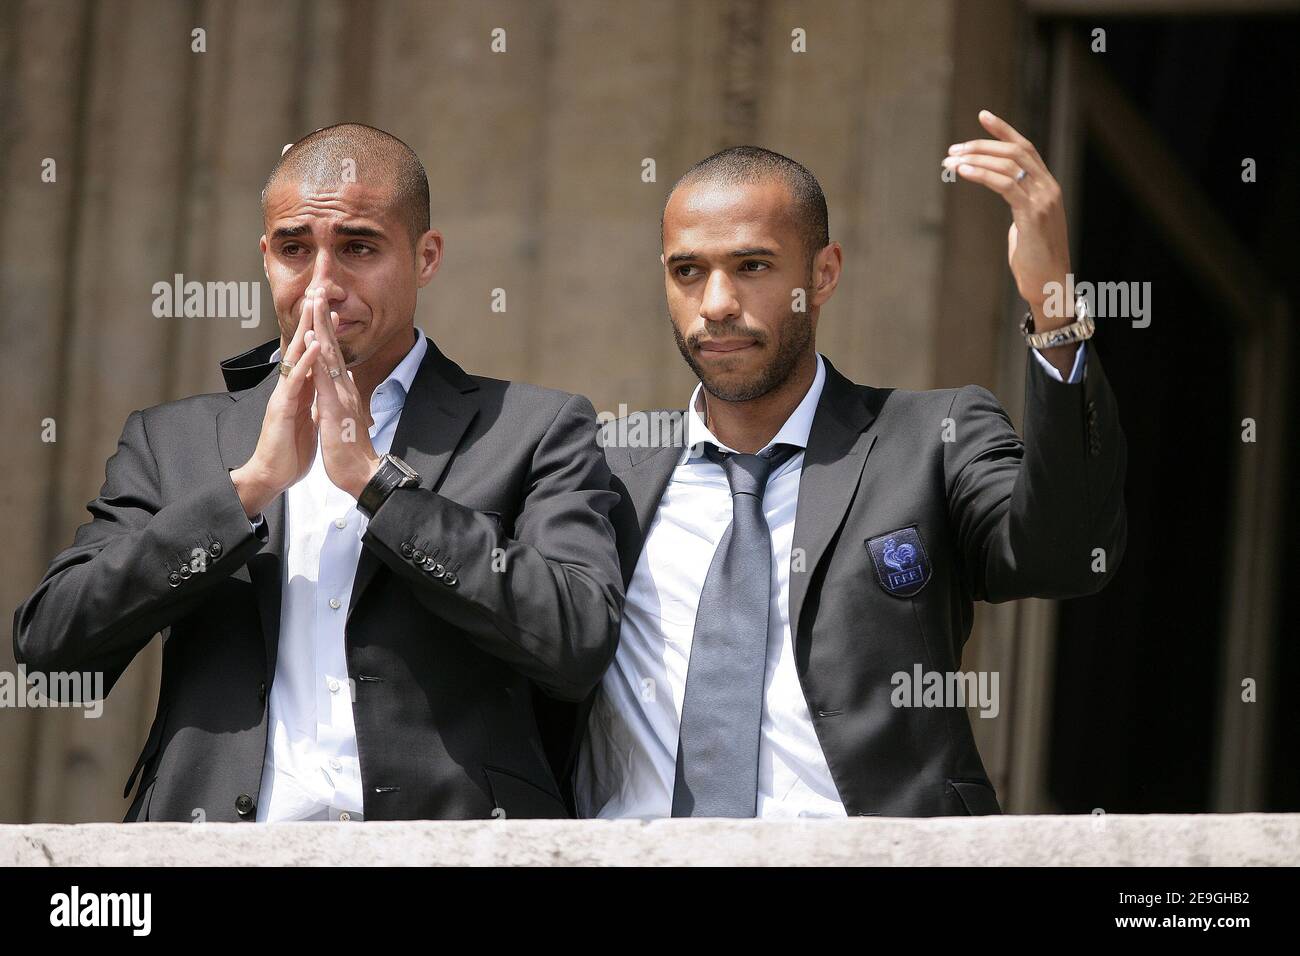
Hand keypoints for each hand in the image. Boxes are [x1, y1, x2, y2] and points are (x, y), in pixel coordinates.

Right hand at [231, 296, 320, 516]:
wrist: (273, 475)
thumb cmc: (290, 449)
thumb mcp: (307, 418)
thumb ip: (310, 398)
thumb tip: (318, 386)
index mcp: (299, 388)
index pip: (310, 352)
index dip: (320, 329)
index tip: (331, 305)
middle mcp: (289, 386)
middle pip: (300, 343)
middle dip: (310, 316)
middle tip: (320, 286)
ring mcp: (284, 396)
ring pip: (296, 356)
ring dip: (306, 329)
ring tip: (315, 304)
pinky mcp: (282, 410)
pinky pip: (295, 382)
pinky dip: (305, 363)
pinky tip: (312, 347)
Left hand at [304, 287, 381, 499]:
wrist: (360, 473)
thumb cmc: (350, 451)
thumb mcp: (344, 419)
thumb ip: (342, 399)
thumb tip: (342, 385)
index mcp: (344, 390)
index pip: (333, 355)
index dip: (326, 330)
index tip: (321, 308)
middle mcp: (345, 387)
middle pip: (333, 345)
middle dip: (324, 316)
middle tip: (320, 289)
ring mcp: (341, 395)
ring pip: (329, 354)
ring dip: (321, 326)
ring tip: (316, 301)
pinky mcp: (335, 406)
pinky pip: (325, 376)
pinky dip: (319, 355)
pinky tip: (314, 338)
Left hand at [944, 109, 1076, 371]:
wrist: (1049, 285)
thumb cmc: (1035, 261)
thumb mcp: (1026, 225)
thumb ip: (1019, 205)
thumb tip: (1006, 193)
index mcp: (1047, 187)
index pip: (1026, 148)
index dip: (1004, 130)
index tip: (983, 115)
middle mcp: (1048, 188)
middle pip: (1015, 151)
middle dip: (982, 144)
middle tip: (953, 148)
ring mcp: (1043, 200)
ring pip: (1008, 164)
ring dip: (976, 158)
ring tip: (951, 160)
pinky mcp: (1032, 214)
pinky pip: (1004, 185)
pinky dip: (982, 174)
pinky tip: (963, 171)